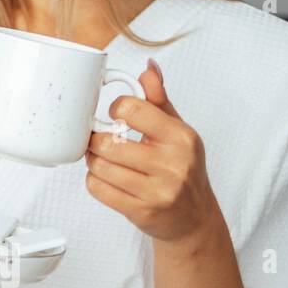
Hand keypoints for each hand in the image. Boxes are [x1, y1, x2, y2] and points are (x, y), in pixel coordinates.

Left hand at [84, 59, 221, 243]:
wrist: (194, 218)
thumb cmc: (182, 168)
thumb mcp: (177, 130)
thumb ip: (158, 100)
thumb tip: (149, 69)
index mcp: (181, 137)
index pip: (131, 109)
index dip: (114, 109)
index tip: (115, 116)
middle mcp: (173, 164)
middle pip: (108, 142)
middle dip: (96, 139)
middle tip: (101, 139)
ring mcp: (158, 190)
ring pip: (100, 166)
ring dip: (93, 161)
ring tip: (103, 159)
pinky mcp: (142, 211)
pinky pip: (98, 189)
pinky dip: (94, 181)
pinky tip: (107, 178)